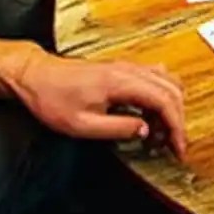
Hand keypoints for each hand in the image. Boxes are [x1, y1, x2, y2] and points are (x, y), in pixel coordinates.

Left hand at [2, 47, 186, 158]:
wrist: (35, 75)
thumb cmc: (53, 98)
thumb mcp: (81, 124)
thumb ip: (117, 128)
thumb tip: (145, 130)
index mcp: (122, 82)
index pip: (164, 101)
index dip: (176, 126)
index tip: (177, 146)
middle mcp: (130, 70)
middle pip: (172, 91)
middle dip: (177, 119)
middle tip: (171, 143)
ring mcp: (128, 67)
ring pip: (168, 82)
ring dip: (170, 107)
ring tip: (159, 131)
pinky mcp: (124, 69)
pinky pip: (156, 79)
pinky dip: (161, 98)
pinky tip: (149, 115)